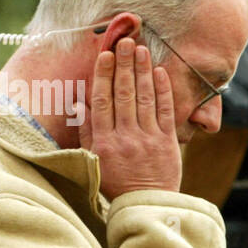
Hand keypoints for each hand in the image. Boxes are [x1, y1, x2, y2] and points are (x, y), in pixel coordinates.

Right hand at [73, 38, 181, 199]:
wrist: (145, 205)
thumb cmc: (115, 182)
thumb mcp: (93, 159)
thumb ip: (86, 131)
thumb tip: (80, 102)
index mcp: (103, 141)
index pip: (102, 101)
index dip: (104, 75)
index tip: (105, 54)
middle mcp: (125, 137)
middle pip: (124, 94)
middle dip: (124, 66)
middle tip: (124, 41)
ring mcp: (147, 139)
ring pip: (144, 99)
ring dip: (142, 72)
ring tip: (141, 49)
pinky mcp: (167, 143)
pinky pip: (165, 112)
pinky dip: (163, 91)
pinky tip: (159, 72)